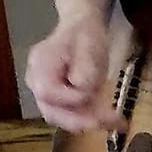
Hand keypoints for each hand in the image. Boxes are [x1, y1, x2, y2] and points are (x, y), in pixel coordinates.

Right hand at [26, 14, 118, 130]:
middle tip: (112, 122)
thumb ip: (85, 69)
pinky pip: (67, 114)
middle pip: (51, 111)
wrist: (80, 29)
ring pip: (60, 117)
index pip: (48, 92)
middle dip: (82, 121)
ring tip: (115, 122)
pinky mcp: (56, 99)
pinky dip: (88, 119)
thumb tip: (82, 90)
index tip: (94, 94)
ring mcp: (42, 91)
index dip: (70, 99)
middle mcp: (35, 81)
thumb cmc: (85, 35)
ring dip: (87, 123)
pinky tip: (110, 120)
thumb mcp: (91, 46)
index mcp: (40, 64)